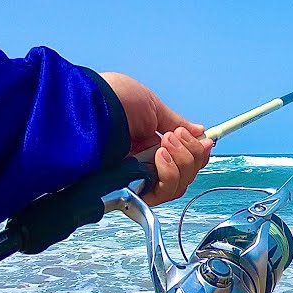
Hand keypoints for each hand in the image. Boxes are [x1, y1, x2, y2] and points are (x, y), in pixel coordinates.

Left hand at [100, 72, 213, 204]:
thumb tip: (199, 131)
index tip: (205, 140)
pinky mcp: (129, 189)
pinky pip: (162, 193)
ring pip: (177, 186)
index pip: (183, 159)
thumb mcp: (150, 106)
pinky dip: (168, 175)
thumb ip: (175, 122)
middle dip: (190, 155)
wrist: (86, 107)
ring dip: (181, 163)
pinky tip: (160, 157)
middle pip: (185, 174)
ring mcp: (137, 177)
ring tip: (165, 143)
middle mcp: (143, 163)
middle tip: (175, 136)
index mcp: (148, 143)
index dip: (197, 152)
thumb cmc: (111, 99)